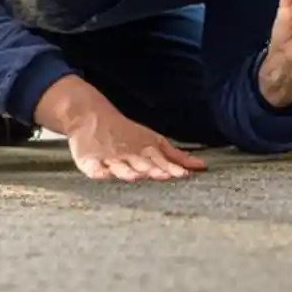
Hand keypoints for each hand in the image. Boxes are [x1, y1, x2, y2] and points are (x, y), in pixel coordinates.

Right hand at [67, 107, 206, 182]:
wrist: (91, 115)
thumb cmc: (127, 134)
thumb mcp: (153, 141)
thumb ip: (176, 156)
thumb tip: (202, 166)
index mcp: (144, 149)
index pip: (160, 160)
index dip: (171, 167)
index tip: (183, 174)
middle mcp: (129, 154)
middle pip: (142, 164)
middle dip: (153, 170)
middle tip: (164, 175)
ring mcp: (109, 158)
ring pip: (120, 167)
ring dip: (129, 171)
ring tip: (137, 176)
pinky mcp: (89, 162)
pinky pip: (94, 168)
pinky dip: (98, 172)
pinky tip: (103, 174)